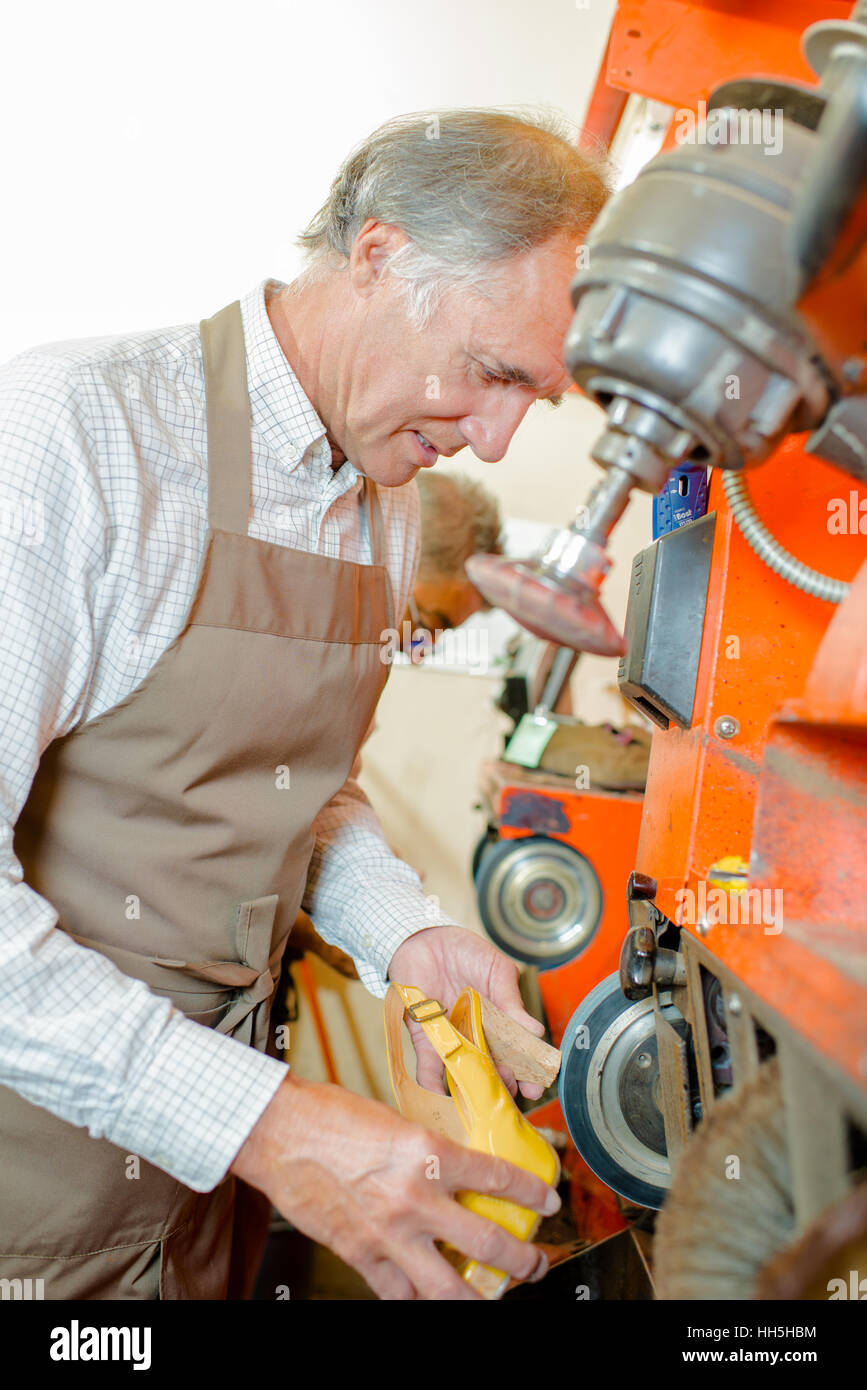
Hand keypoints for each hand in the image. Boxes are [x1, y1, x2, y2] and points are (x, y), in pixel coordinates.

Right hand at [230, 1073, 557, 1299]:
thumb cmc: (329, 1116)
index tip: (548, 1201)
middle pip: (489, 1244)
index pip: (499, 1178)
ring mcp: (389, 1235)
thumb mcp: (396, 1121)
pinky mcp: (361, 1256)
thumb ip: (429, 1150)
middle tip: (537, 1262)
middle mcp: (415, 1200)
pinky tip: (430, 1297)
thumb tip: (459, 1169)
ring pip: (449, 1289)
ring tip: (495, 1298)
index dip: (532, 1194)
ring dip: (481, 1299)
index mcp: (428, 1154)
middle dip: (524, 1260)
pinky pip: (400, 1294)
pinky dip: (419, 1299)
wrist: (277, 1132)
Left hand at [388, 925, 546, 1100]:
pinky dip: (434, 1085)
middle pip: (494, 1070)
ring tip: (482, 1088)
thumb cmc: (465, 951)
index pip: (519, 1053)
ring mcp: (453, 1041)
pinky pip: (429, 1069)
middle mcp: (479, 1036)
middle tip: (509, 1085)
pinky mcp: (425, 1040)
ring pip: (466, 1074)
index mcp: (501, 1022)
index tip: (534, 1086)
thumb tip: (535, 1032)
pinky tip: (443, 1095)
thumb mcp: (496, 970)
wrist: (423, 939)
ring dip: (474, 1086)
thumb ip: (511, 1000)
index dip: (528, 1072)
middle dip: (504, 1084)